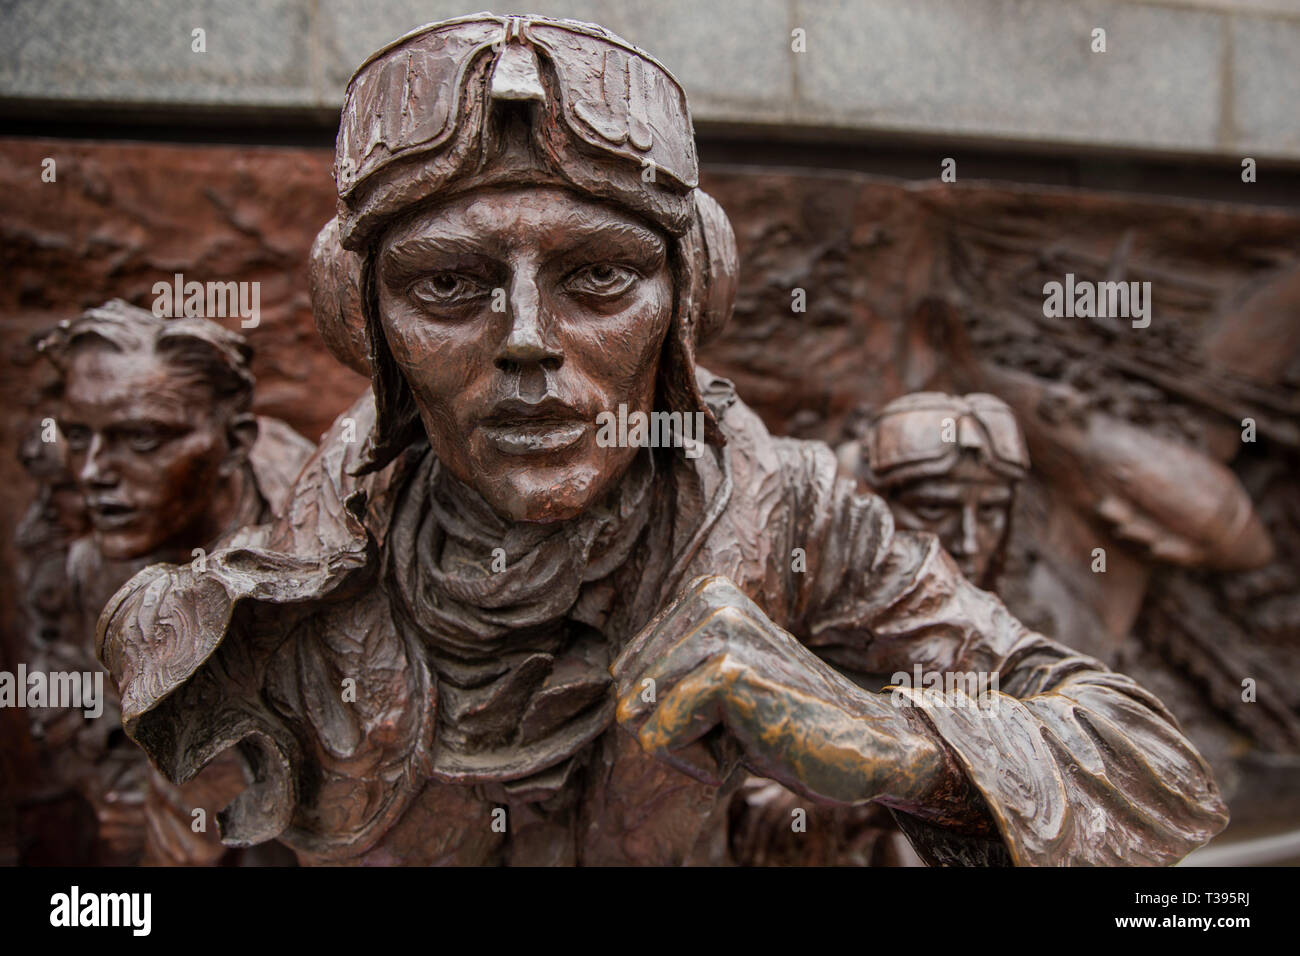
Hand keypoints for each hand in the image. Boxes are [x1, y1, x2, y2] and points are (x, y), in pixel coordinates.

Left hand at [612, 575, 950, 807]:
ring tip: (751, 732)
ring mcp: (720, 630)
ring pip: (640, 719)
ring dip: (692, 749)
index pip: (625, 674)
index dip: (672, 712)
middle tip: (745, 726)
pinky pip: (660, 738)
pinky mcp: (727, 671)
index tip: (733, 711)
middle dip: (677, 730)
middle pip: (629, 695)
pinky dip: (700, 764)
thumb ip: (669, 681)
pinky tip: (752, 746)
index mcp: (705, 594)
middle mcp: (710, 599)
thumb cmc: (789, 724)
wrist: (869, 745)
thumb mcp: (719, 690)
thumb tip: (618, 706)